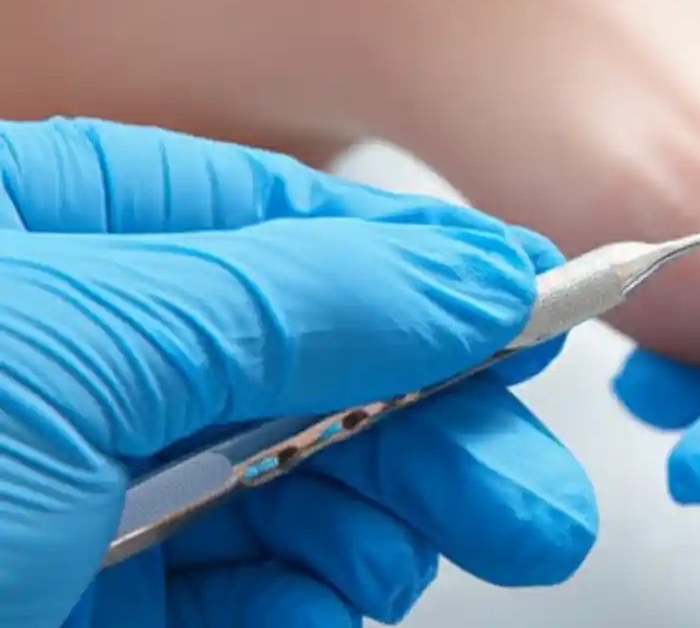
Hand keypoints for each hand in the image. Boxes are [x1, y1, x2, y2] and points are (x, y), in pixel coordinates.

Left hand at [0, 119, 595, 627]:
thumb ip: (295, 300)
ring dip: (404, 522)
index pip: (279, 218)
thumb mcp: (76, 343)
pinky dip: (316, 602)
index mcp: (46, 231)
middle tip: (531, 482)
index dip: (423, 258)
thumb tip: (475, 279)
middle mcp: (80, 352)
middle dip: (442, 425)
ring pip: (303, 484)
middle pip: (316, 367)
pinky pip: (251, 592)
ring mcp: (88, 484)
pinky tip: (334, 605)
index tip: (542, 293)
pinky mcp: (103, 601)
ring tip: (486, 543)